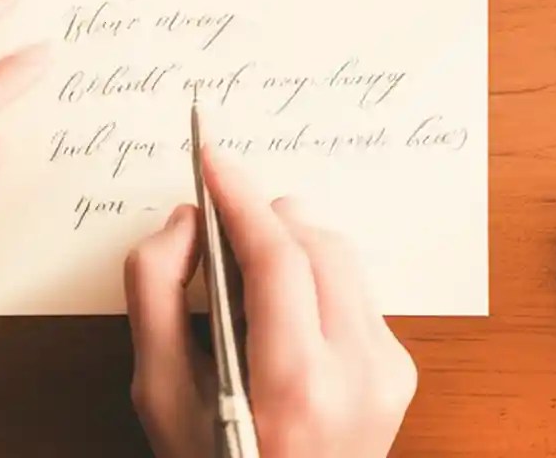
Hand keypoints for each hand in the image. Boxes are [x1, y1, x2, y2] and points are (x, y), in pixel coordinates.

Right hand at [125, 148, 416, 457]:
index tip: (213, 159)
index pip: (278, 258)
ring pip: (341, 258)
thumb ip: (156, 294)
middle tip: (217, 226)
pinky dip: (314, 279)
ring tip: (246, 275)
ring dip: (290, 246)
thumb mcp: (158, 394)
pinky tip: (282, 312)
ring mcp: (388, 372)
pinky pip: (355, 290)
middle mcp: (358, 373)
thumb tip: (188, 222)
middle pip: (317, 244)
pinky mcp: (399, 370)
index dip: (242, 198)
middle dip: (264, 219)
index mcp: (295, 384)